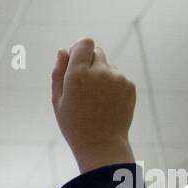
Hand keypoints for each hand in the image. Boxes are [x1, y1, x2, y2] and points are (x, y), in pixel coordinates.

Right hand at [51, 38, 135, 174]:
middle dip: (90, 63)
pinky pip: (119, 78)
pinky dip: (113, 87)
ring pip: (108, 66)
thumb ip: (58, 73)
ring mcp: (117, 78)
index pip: (85, 42)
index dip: (80, 49)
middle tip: (85, 86)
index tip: (76, 61)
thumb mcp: (58, 101)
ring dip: (102, 76)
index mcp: (77, 74)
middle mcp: (99, 72)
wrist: (101, 144)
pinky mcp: (129, 85)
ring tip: (96, 101)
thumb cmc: (74, 124)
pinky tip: (107, 104)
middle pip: (97, 51)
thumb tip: (63, 50)